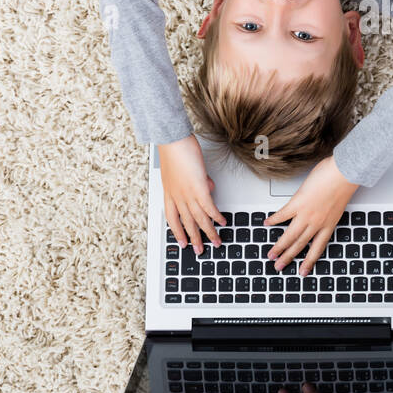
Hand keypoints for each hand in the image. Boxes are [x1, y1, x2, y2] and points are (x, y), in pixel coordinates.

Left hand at [157, 136, 225, 252]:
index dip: (178, 232)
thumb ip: (193, 181)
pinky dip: (216, 216)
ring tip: (216, 242)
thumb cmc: (175, 151)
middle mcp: (178, 197)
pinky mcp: (199, 189)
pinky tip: (222, 221)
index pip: (172, 219)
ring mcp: (188, 194)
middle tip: (201, 250)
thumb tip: (207, 186)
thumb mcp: (180, 170)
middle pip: (187, 223)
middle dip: (195, 239)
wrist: (173, 141)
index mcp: (170, 194)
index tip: (182, 243)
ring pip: (199, 220)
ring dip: (208, 232)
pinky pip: (209, 207)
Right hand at [265, 156, 359, 276]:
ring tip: (271, 254)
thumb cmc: (344, 183)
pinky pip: (282, 215)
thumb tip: (318, 207)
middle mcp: (317, 223)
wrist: (344, 174)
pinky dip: (274, 220)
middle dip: (288, 258)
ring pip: (290, 236)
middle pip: (300, 245)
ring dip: (279, 247)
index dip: (309, 262)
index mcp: (329, 225)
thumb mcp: (338, 203)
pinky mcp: (298, 203)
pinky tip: (267, 223)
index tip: (303, 271)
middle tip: (279, 266)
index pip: (318, 249)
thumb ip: (327, 210)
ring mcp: (306, 215)